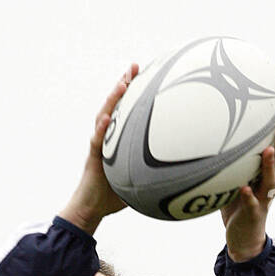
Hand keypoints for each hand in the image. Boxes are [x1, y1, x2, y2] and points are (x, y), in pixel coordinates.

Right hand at [58, 64, 139, 235]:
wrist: (92, 209)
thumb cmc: (114, 196)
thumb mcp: (140, 180)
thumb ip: (155, 172)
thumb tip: (181, 173)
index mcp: (117, 139)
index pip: (126, 110)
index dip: (135, 92)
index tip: (148, 73)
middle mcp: (106, 137)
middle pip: (115, 105)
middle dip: (123, 84)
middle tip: (135, 66)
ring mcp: (99, 145)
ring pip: (104, 116)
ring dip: (112, 100)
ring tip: (122, 84)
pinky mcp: (93, 157)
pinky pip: (97, 140)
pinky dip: (102, 127)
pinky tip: (107, 117)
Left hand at [220, 104, 274, 261]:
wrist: (243, 238)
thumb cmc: (240, 202)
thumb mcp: (240, 175)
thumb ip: (237, 156)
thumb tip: (219, 127)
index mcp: (271, 174)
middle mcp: (271, 185)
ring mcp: (263, 199)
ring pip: (271, 181)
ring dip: (271, 165)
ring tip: (269, 150)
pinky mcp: (252, 214)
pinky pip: (252, 204)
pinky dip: (249, 196)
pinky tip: (244, 187)